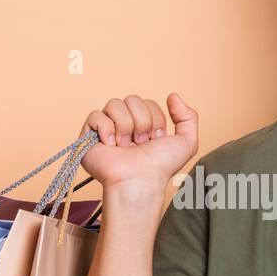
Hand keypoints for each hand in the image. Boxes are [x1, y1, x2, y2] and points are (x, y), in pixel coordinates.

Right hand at [78, 93, 198, 189]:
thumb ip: (188, 117)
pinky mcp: (88, 136)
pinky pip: (96, 115)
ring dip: (125, 126)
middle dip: (141, 121)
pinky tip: (111, 145)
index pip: (147, 102)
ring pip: (114, 104)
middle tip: (140, 143)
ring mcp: (106, 129)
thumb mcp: (186, 142)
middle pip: (132, 99)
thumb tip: (172, 95)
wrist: (141, 180)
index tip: (155, 139)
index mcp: (142, 125)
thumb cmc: (161, 166)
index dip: (155, 119)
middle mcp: (124, 125)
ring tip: (126, 146)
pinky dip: (106, 129)